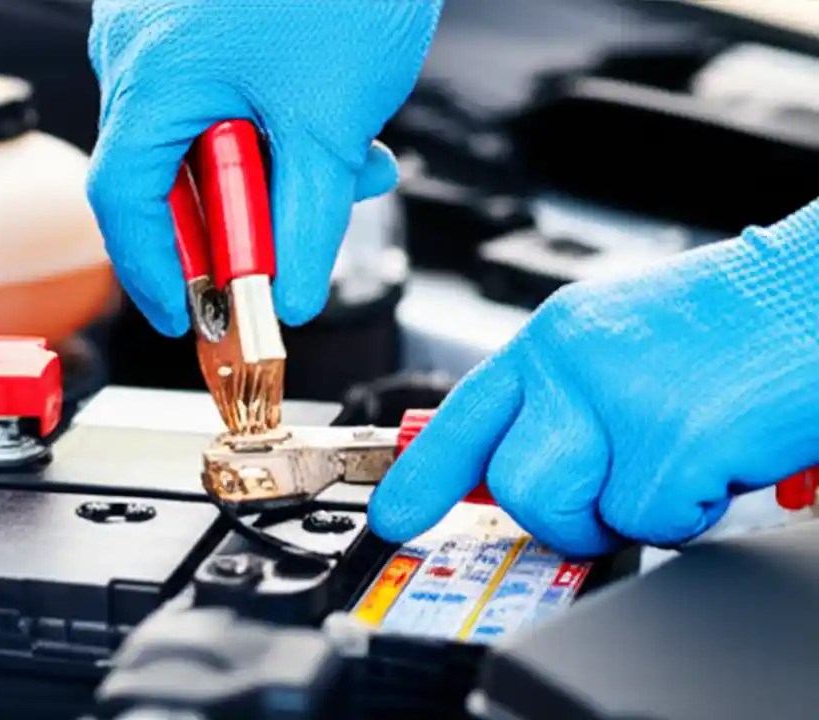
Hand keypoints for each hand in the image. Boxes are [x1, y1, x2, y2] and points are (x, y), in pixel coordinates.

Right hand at [87, 0, 441, 335]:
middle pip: (169, 172)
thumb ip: (308, 221)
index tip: (188, 319)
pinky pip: (213, 86)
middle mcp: (135, 48)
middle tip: (304, 237)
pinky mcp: (189, 7)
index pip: (127, 205)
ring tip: (355, 159)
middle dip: (245, 217)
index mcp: (149, 79)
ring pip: (202, 130)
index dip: (156, 274)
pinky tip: (329, 115)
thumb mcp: (332, 118)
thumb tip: (289, 297)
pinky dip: (267, 119)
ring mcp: (158, 21)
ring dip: (272, 165)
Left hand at [369, 200, 818, 555]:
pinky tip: (717, 459)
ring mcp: (620, 400)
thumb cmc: (734, 323)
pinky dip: (692, 511)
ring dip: (626, 515)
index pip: (463, 416)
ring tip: (675, 466)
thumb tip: (524, 468)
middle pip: (514, 487)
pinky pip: (653, 522)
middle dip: (564, 517)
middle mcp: (572, 362)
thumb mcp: (622, 342)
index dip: (421, 477)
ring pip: (575, 514)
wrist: (817, 290)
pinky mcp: (673, 441)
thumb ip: (565, 398)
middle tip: (615, 496)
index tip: (394, 517)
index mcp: (554, 338)